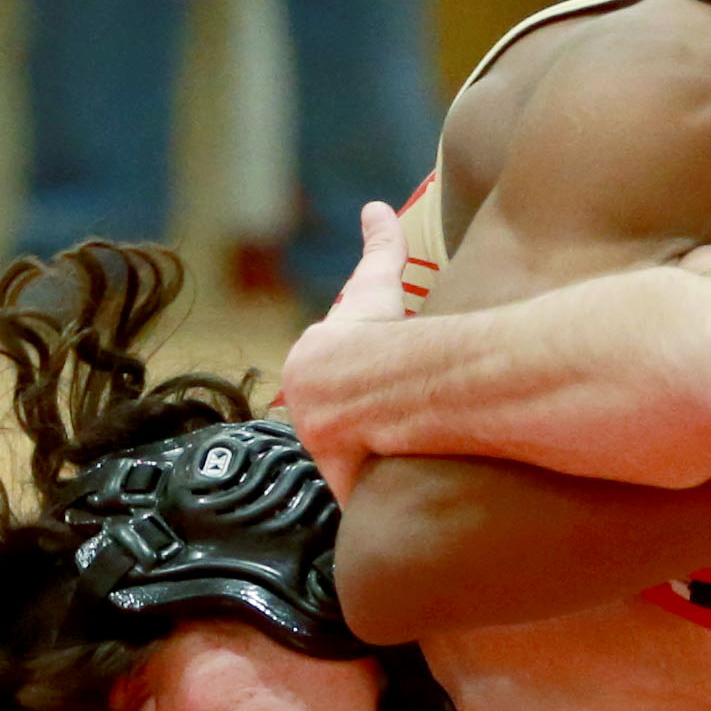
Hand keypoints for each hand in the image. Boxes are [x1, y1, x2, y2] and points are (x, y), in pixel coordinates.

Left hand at [279, 200, 417, 502]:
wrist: (367, 386)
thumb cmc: (372, 332)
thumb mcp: (377, 283)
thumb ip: (379, 244)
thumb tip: (376, 206)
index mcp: (307, 371)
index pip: (328, 383)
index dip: (354, 385)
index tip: (376, 388)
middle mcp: (308, 417)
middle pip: (334, 427)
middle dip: (356, 430)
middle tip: (394, 428)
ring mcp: (325, 457)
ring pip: (348, 466)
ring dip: (367, 468)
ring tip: (403, 467)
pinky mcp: (347, 490)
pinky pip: (365, 499)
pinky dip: (379, 503)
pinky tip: (401, 504)